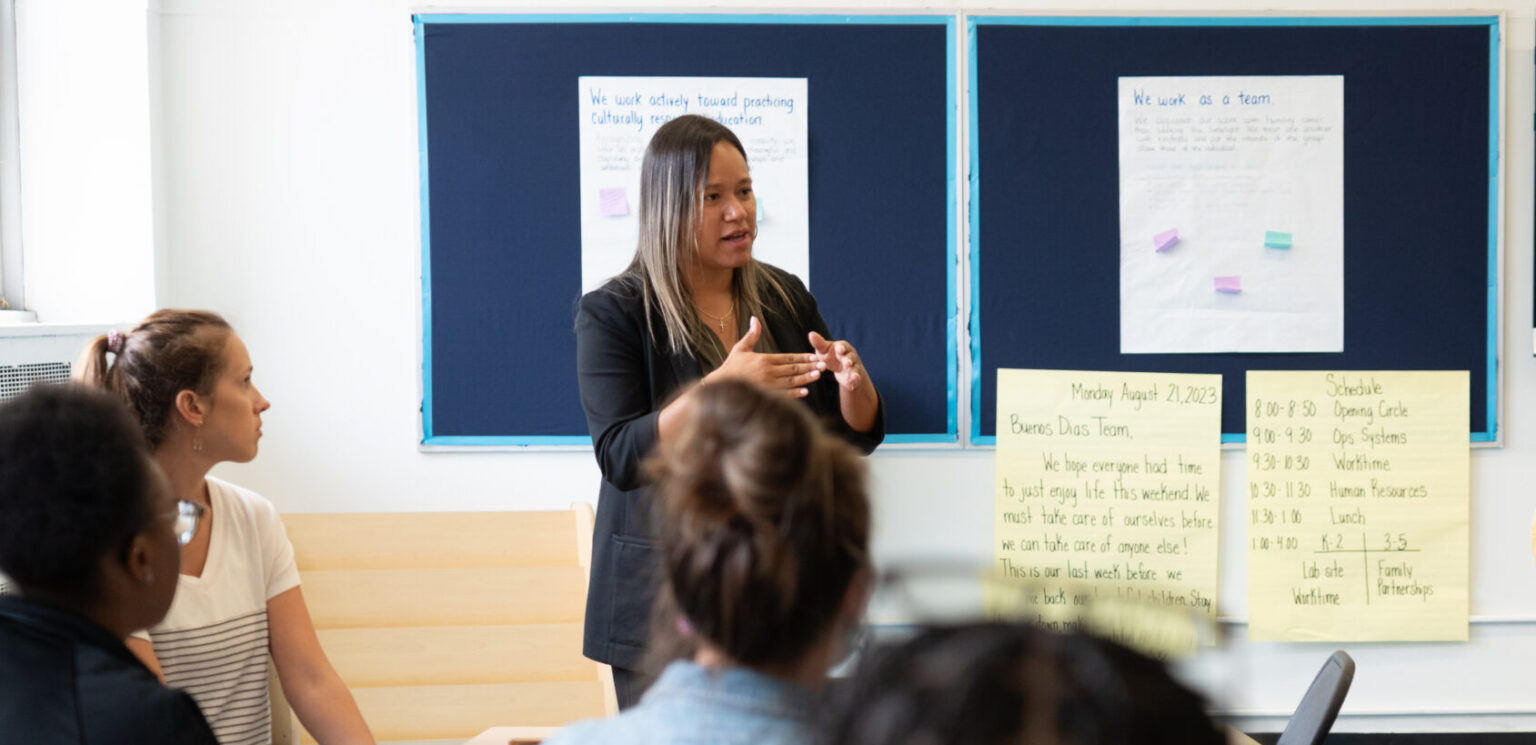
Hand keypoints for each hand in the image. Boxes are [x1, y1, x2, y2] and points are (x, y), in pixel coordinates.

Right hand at [708, 316, 824, 397]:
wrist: (718, 386)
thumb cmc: (730, 367)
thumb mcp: (740, 348)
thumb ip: (751, 335)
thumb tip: (754, 318)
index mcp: (764, 359)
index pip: (788, 358)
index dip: (802, 357)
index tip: (815, 356)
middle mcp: (767, 371)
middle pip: (793, 369)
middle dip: (809, 366)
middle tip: (823, 365)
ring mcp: (767, 384)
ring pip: (791, 381)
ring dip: (805, 378)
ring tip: (818, 376)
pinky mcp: (764, 395)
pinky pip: (782, 395)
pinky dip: (794, 393)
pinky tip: (805, 392)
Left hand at [807, 331, 865, 392]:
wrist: (842, 368)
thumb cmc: (831, 356)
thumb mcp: (824, 350)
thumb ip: (819, 343)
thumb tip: (811, 333)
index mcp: (842, 347)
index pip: (842, 346)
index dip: (841, 348)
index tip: (839, 350)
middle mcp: (850, 356)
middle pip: (851, 358)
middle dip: (849, 360)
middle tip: (847, 363)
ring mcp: (854, 367)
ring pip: (855, 369)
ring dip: (855, 373)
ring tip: (854, 377)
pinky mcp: (855, 377)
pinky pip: (855, 380)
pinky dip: (853, 383)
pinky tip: (850, 386)